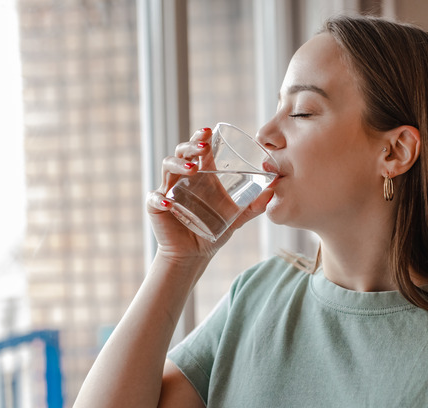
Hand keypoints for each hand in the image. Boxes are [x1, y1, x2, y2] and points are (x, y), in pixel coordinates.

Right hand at [146, 128, 273, 261]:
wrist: (195, 254)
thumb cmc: (214, 230)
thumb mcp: (238, 217)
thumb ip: (255, 205)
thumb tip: (273, 190)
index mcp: (201, 174)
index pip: (198, 149)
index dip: (200, 138)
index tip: (208, 132)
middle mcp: (183, 177)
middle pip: (181, 152)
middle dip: (190, 146)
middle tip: (202, 148)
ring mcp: (168, 189)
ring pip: (167, 168)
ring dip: (178, 165)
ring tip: (192, 169)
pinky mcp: (157, 206)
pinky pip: (154, 198)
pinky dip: (159, 198)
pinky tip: (168, 202)